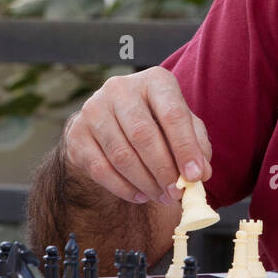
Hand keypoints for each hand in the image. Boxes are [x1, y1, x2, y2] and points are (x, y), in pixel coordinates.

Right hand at [62, 67, 212, 205]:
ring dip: (146, 183)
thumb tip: (200, 173)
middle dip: (164, 170)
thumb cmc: (155, 123)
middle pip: (144, 135)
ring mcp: (94, 108)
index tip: (195, 177)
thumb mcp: (180, 126)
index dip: (185, 148)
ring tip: (162, 197)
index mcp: (154, 80)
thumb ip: (196, 145)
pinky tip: (140, 195)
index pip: (172, 114)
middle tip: (176, 194)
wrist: (108, 123)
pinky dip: (123, 188)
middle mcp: (121, 88)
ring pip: (122, 155)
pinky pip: (101, 169)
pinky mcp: (77, 133)